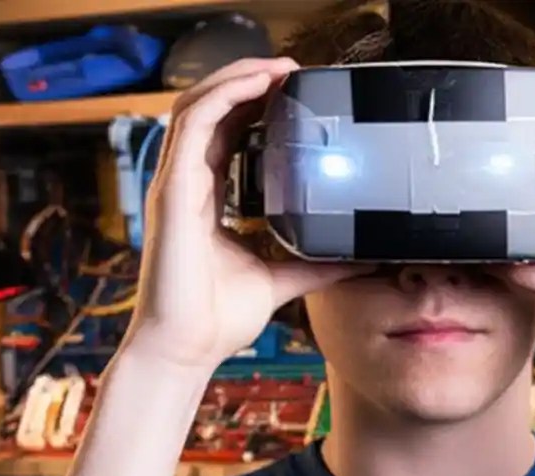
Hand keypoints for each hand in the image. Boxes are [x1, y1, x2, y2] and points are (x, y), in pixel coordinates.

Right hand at [120, 57, 365, 370]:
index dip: (253, 104)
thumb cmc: (218, 318)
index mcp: (207, 198)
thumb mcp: (282, 279)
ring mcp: (176, 185)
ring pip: (197, 105)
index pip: (224, 133)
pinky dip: (223, 97)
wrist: (187, 349)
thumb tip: (362, 258)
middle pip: (210, 109)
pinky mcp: (172, 192)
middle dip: (248, 81)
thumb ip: (318, 263)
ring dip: (237, 78)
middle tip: (292, 71)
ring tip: (278, 68)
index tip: (293, 92)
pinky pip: (192, 126)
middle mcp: (188, 184)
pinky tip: (255, 86)